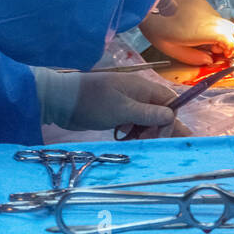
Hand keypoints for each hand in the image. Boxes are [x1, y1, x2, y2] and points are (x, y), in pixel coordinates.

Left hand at [34, 67, 184, 133]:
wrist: (62, 100)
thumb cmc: (92, 102)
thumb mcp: (122, 109)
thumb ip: (148, 113)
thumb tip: (171, 116)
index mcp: (142, 88)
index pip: (169, 102)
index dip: (170, 119)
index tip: (161, 137)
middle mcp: (137, 94)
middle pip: (159, 111)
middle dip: (160, 129)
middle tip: (155, 145)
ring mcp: (127, 103)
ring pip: (147, 119)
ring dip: (147, 133)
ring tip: (142, 145)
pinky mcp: (116, 113)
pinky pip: (133, 123)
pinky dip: (134, 133)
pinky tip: (130, 142)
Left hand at [139, 0, 233, 65]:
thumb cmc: (157, 25)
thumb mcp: (172, 49)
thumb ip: (192, 58)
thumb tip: (208, 60)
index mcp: (205, 31)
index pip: (230, 39)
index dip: (230, 49)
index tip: (222, 54)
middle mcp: (209, 17)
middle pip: (230, 29)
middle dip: (225, 39)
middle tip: (210, 46)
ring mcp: (205, 6)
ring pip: (219, 20)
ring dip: (214, 29)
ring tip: (197, 34)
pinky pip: (209, 11)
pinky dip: (206, 20)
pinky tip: (190, 22)